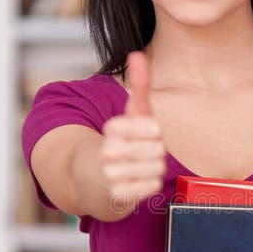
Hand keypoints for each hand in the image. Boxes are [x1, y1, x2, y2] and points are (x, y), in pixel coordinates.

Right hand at [99, 51, 165, 208]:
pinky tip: (144, 179)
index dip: (148, 128)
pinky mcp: (118, 196)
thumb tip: (137, 54)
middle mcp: (107, 152)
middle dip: (157, 150)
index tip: (155, 130)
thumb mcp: (130, 115)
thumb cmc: (122, 144)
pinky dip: (152, 183)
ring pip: (154, 168)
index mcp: (110, 131)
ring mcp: (111, 176)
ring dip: (156, 167)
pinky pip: (150, 187)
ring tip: (146, 165)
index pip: (132, 124)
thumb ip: (138, 86)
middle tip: (150, 151)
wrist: (95, 182)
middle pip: (153, 149)